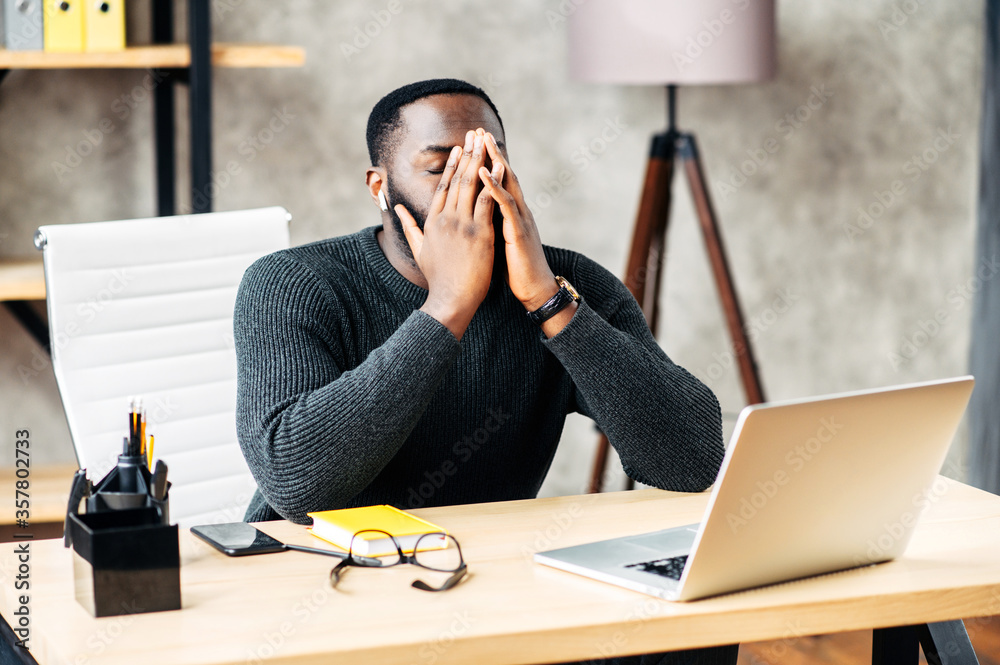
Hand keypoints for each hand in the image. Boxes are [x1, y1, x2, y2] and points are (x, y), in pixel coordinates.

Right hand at [397, 130, 499, 339]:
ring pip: (472, 186)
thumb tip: (396, 207)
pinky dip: (494, 183)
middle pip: (457, 180)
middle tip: (474, 134)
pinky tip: (500, 167)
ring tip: (487, 142)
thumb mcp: (419, 249)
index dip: (451, 166)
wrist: (450, 299)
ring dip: (480, 161)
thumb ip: (409, 226)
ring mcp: (462, 224)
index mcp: (433, 222)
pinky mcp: (479, 233)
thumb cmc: (437, 278)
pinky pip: (488, 202)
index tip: (458, 148)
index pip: (443, 187)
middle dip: (467, 155)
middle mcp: (446, 219)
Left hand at [478, 131, 559, 311]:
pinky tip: (482, 173)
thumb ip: (492, 225)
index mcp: (512, 214)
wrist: (536, 290)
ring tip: (482, 141)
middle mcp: (519, 210)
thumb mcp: (500, 242)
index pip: (500, 181)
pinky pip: (505, 204)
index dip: (489, 161)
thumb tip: (477, 217)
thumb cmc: (517, 270)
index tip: (474, 144)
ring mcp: (520, 218)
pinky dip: (494, 186)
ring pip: (507, 182)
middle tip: (478, 131)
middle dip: (492, 152)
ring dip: (495, 160)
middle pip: (505, 174)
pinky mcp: (518, 230)